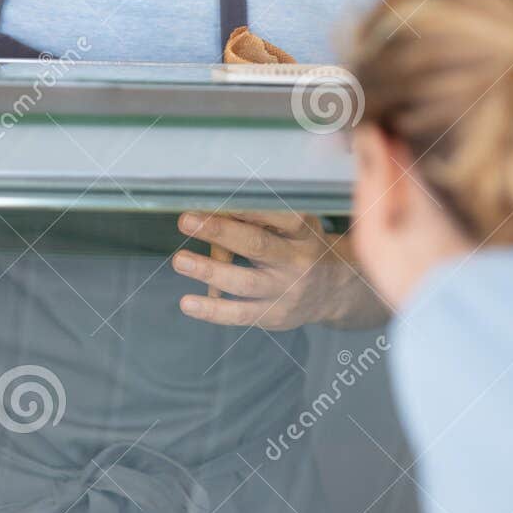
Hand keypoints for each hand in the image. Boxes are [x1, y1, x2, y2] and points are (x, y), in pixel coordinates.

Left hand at [172, 210, 360, 329]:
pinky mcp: (274, 316)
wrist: (332, 292)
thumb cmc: (299, 248)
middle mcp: (298, 261)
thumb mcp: (292, 228)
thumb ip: (259, 221)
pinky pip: (240, 314)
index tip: (217, 197)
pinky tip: (188, 303)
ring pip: (245, 282)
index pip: (280, 216)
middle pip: (258, 246)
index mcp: (303, 233)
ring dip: (209, 271)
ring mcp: (286, 292)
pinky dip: (212, 310)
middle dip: (220, 232)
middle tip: (186, 220)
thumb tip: (209, 214)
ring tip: (180, 261)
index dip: (249, 207)